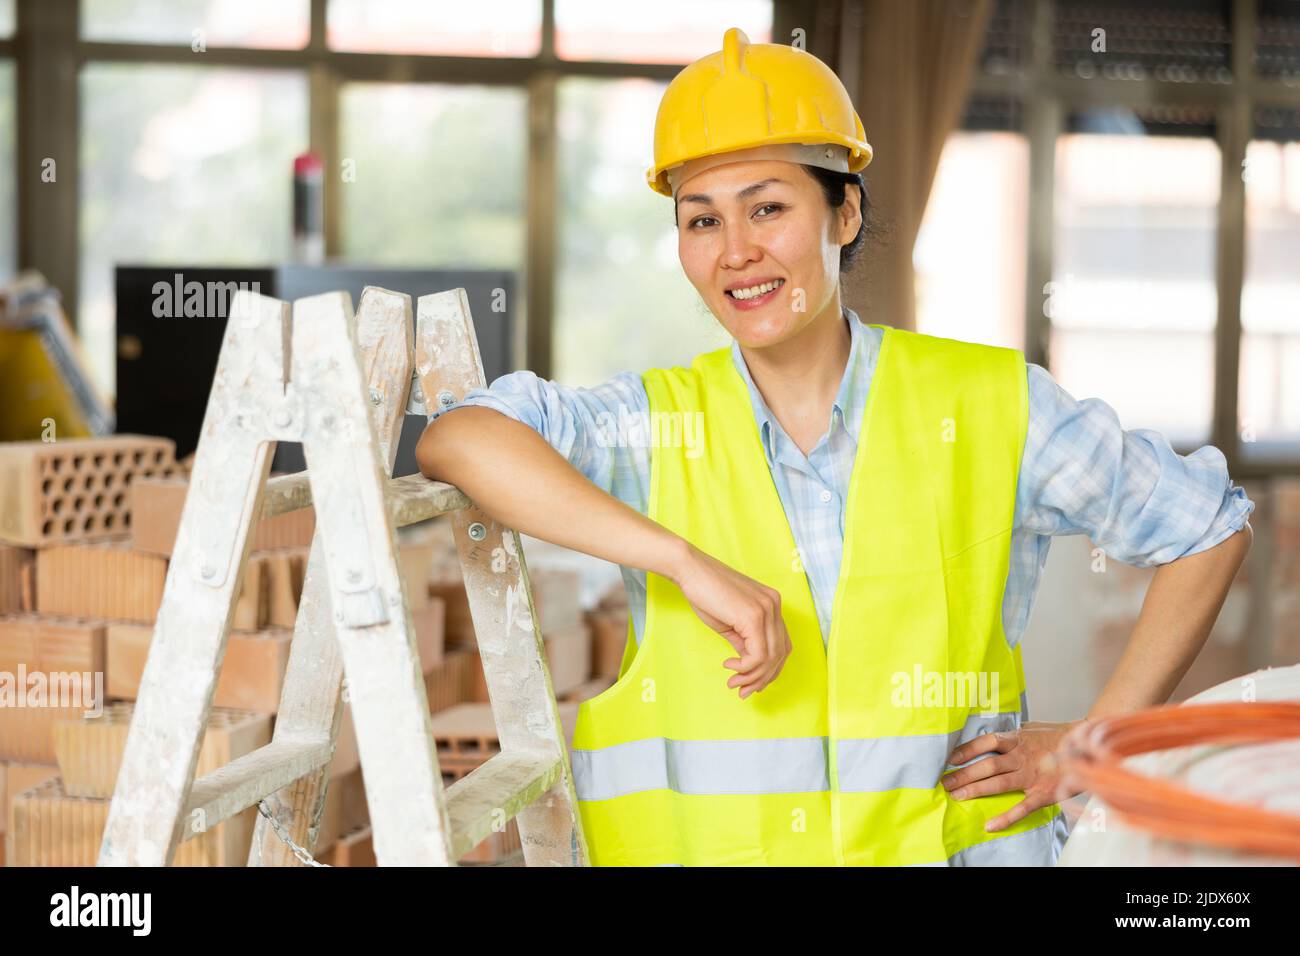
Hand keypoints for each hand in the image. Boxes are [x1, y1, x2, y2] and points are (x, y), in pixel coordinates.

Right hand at [667, 542, 792, 699]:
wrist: (690, 570)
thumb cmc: (705, 593)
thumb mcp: (730, 623)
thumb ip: (744, 642)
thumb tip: (749, 665)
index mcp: (772, 605)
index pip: (782, 645)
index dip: (770, 669)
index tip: (752, 683)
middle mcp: (774, 606)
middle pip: (780, 654)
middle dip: (762, 678)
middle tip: (742, 691)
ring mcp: (767, 610)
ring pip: (770, 657)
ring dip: (752, 677)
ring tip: (734, 683)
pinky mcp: (754, 616)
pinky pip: (758, 654)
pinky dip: (746, 668)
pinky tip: (730, 666)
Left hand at [940, 719, 1086, 831]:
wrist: (1090, 747)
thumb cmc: (1059, 737)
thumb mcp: (1034, 728)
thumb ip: (1015, 733)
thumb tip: (998, 734)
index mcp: (1018, 739)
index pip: (986, 742)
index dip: (967, 749)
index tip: (950, 758)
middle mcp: (1022, 756)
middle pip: (987, 765)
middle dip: (963, 774)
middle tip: (944, 782)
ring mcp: (1032, 775)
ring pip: (998, 783)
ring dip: (975, 790)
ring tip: (956, 796)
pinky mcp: (1043, 793)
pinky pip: (1022, 807)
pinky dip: (1005, 817)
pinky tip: (990, 825)